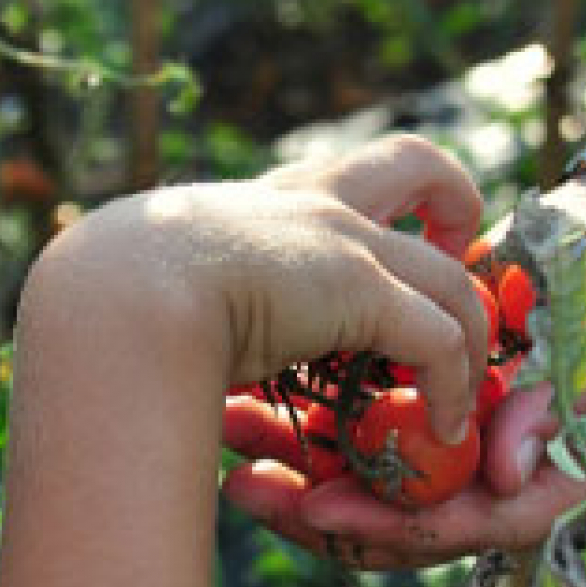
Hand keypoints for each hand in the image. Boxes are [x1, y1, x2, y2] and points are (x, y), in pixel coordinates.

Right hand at [35, 134, 489, 440]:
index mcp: (264, 203)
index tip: (396, 243)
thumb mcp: (161, 290)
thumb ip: (192, 308)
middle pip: (415, 161)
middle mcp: (313, 205)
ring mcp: (343, 242)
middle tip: (460, 259)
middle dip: (456, 203)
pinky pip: (439, 338)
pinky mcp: (361, 289)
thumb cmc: (114, 299)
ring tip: (463, 396)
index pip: (343, 175)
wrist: (114, 296)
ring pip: (450, 275)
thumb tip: (178, 355)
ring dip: (471, 340)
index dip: (383, 202)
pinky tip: (442, 424)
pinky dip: (451, 385)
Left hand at [223, 171, 585, 568]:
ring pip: (367, 474)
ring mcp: (453, 431)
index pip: (468, 525)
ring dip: (295, 464)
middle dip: (322, 508)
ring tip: (228, 440)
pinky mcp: (420, 389)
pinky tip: (245, 396)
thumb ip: (573, 405)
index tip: (329, 512)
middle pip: (400, 516)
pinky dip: (304, 413)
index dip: (396, 528)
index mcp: (547, 476)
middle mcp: (490, 466)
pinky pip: (357, 419)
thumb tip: (503, 469)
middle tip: (250, 487)